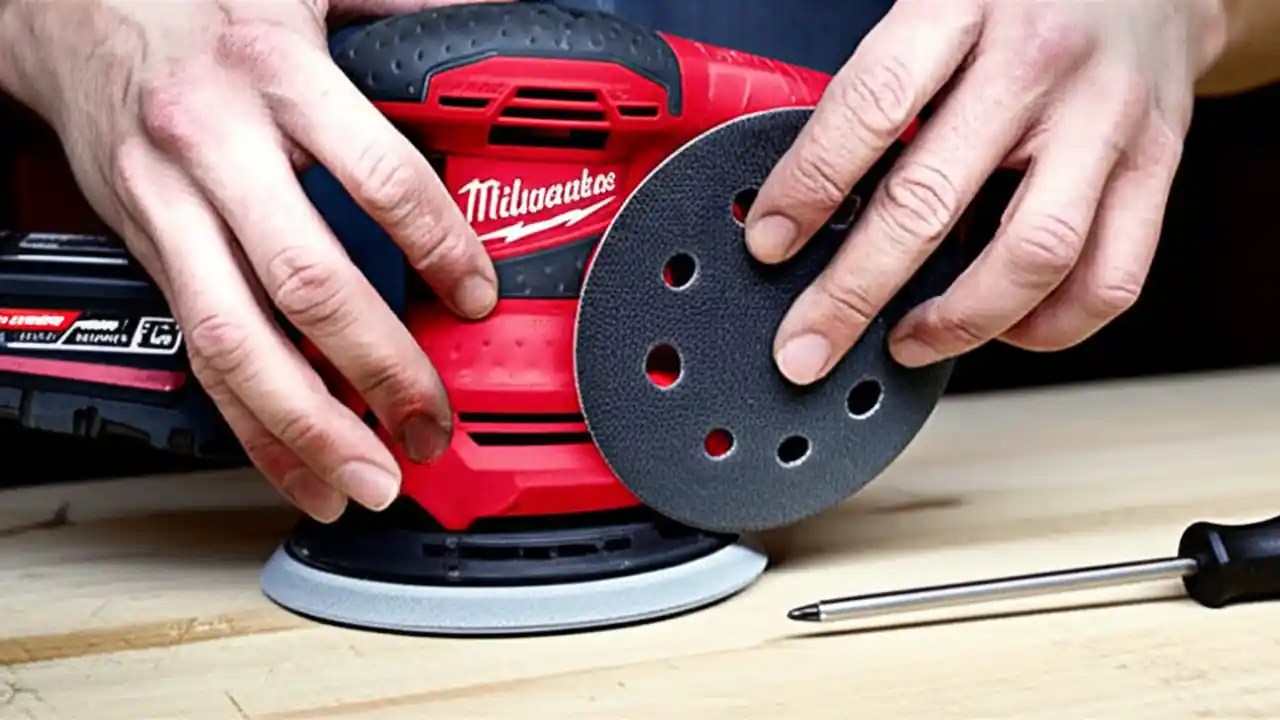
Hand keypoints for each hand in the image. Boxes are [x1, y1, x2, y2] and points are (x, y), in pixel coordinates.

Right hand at [0, 0, 506, 520]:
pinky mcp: (146, 250)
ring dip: (306, 426)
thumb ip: (401, 10)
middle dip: (376, 367)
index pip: (375, 174)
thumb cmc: (193, 0)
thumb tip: (493, 29)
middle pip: (304, 281)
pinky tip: (294, 463)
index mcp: (273, 72)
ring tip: (368, 480)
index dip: (437, 244)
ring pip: (234, 340)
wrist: (62, 5)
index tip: (478, 295)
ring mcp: (169, 207)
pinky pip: (198, 350)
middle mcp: (215, 148)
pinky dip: (247, 422)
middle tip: (431, 422)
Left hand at [744, 0, 1228, 382]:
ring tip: (906, 343)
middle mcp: (1039, 62)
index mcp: (964, 5)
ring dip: (958, 323)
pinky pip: (1113, 275)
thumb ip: (887, 82)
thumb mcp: (939, 0)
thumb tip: (812, 190)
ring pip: (1034, 254)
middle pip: (931, 201)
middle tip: (806, 344)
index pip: (871, 108)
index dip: (809, 187)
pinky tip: (1006, 326)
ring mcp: (1107, 117)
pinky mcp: (1158, 162)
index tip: (769, 245)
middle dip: (852, 294)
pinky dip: (1053, 324)